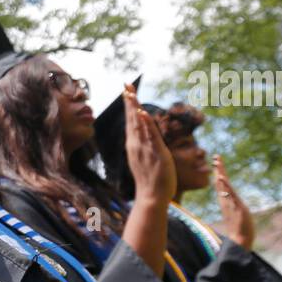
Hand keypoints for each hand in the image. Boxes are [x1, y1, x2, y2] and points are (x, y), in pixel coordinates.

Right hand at [123, 84, 174, 206]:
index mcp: (134, 145)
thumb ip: (143, 146)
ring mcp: (145, 149)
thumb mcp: (144, 159)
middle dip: (129, 101)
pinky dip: (146, 125)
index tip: (126, 90)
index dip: (129, 105)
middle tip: (126, 84)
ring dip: (134, 108)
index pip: (131, 120)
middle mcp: (136, 145)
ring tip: (131, 93)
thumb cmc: (150, 181)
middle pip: (132, 118)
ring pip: (139, 124)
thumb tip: (143, 138)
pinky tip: (142, 113)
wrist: (151, 197)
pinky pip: (151, 136)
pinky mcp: (155, 154)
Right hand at [214, 155, 254, 249]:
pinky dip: (225, 185)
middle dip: (219, 170)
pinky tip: (221, 178)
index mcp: (226, 202)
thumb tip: (234, 207)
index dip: (220, 174)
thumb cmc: (239, 231)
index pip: (221, 185)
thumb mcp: (237, 216)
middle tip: (216, 157)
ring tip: (218, 163)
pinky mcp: (236, 207)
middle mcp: (226, 201)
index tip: (217, 162)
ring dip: (220, 174)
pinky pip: (229, 194)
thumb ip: (234, 209)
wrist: (240, 241)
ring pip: (223, 186)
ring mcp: (230, 204)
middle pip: (221, 182)